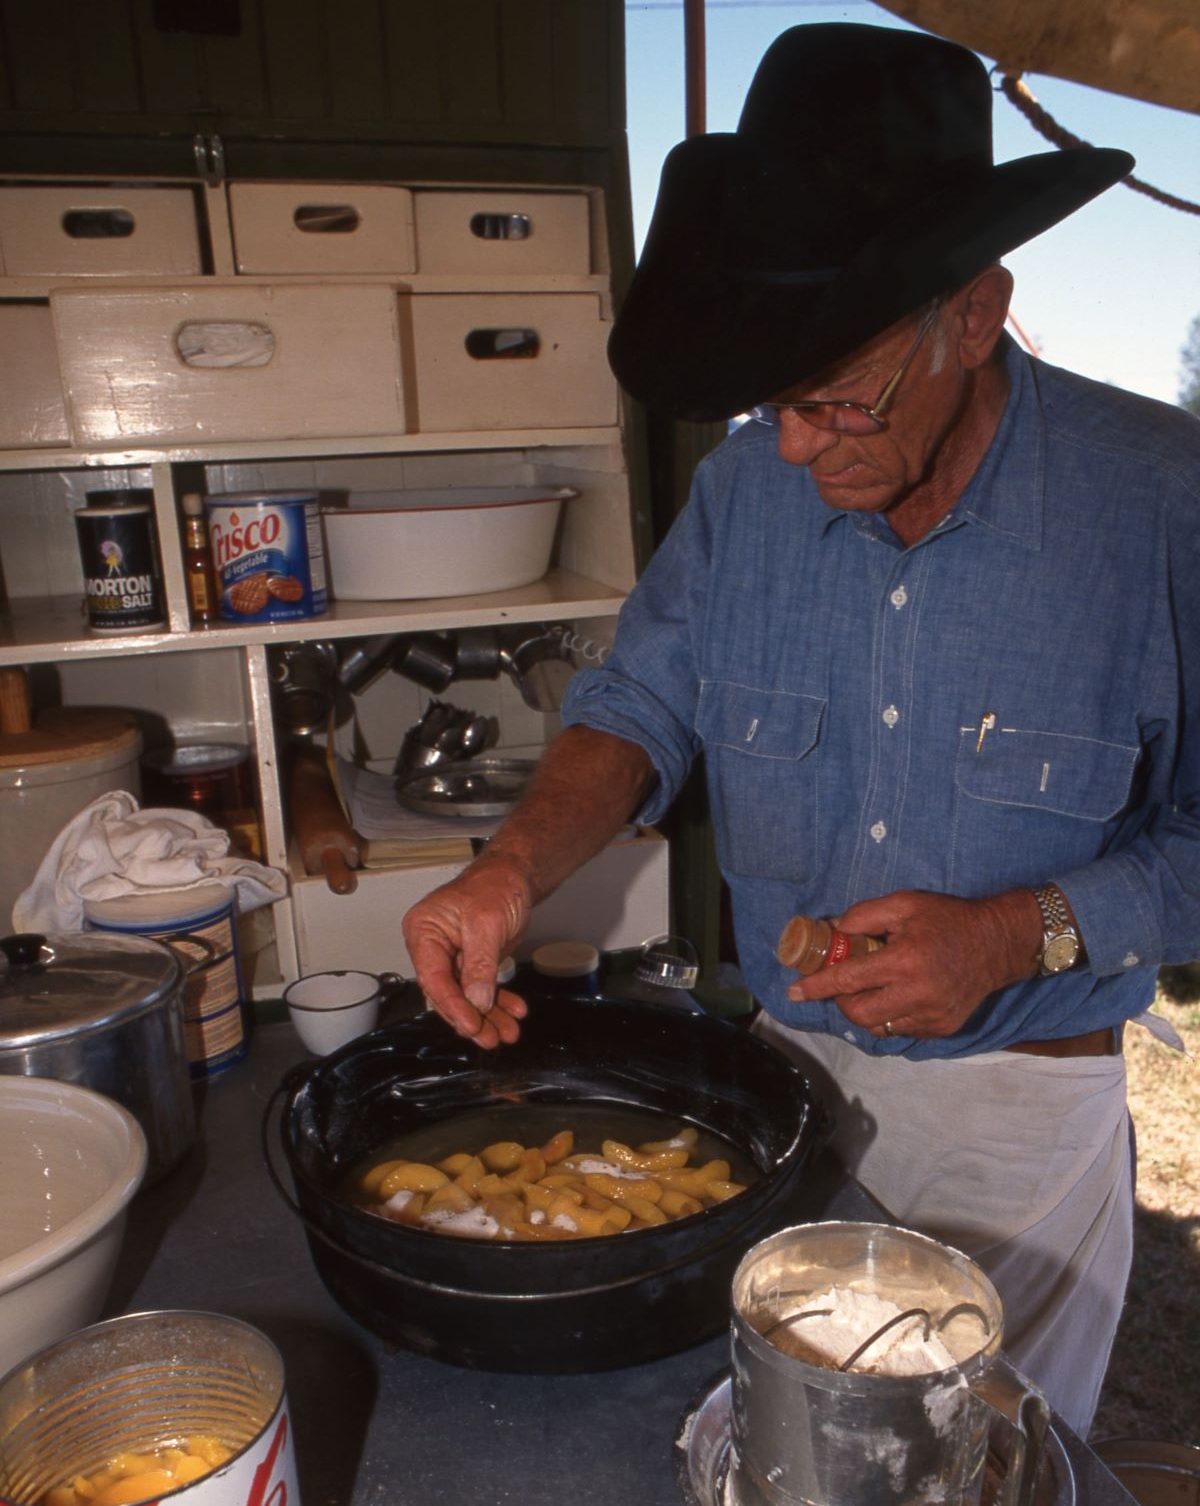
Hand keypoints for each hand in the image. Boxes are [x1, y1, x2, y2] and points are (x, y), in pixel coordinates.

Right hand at [401, 855, 532, 1048]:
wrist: (514, 874)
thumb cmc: (494, 885)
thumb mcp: (486, 923)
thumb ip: (480, 964)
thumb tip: (476, 1000)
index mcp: (424, 932)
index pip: (433, 978)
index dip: (453, 1006)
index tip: (472, 1025)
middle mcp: (432, 947)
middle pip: (447, 992)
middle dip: (471, 1017)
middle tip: (490, 1038)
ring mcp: (451, 956)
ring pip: (465, 995)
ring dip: (487, 1015)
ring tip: (507, 1033)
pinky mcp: (471, 962)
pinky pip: (480, 988)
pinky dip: (497, 1001)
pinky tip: (514, 1011)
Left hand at [786, 888, 1041, 1038]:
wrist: (997, 944)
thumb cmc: (948, 919)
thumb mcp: (905, 903)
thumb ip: (864, 914)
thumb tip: (832, 929)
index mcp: (905, 960)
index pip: (849, 980)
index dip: (817, 986)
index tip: (794, 992)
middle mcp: (918, 994)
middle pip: (859, 1013)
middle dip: (841, 1001)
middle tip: (843, 984)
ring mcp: (932, 1016)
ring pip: (879, 1027)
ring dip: (865, 1010)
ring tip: (871, 988)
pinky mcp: (942, 1028)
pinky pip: (901, 1030)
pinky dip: (890, 1016)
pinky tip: (897, 995)